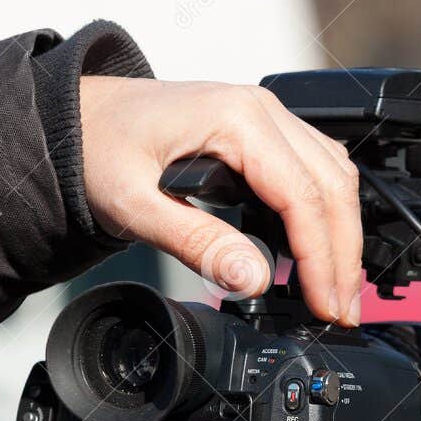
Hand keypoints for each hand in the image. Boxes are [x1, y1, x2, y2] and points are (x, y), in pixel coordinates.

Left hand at [79, 76, 362, 325]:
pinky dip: (330, 214)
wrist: (76, 117)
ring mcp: (270, 117)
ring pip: (336, 177)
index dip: (321, 258)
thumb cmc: (96, 148)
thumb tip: (256, 280)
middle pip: (334, 187)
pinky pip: (320, 170)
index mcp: (235, 118)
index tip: (325, 305)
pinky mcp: (268, 132)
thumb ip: (197, 243)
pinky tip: (323, 251)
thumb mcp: (134, 204)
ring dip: (344, 236)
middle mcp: (263, 109)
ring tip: (337, 290)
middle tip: (341, 310)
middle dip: (344, 256)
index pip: (303, 196)